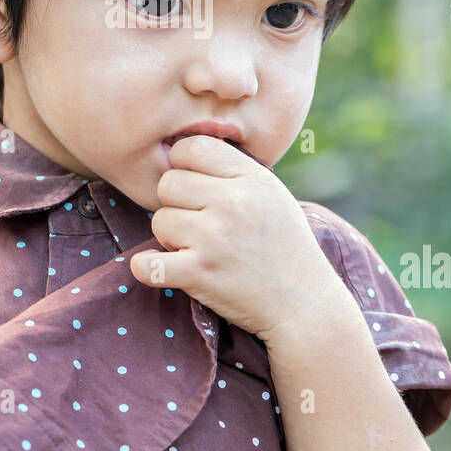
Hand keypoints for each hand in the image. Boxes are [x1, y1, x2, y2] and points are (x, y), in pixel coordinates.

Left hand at [128, 134, 323, 339]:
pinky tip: (160, 268)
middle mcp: (232, 202)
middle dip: (176, 204)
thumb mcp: (272, 193)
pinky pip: (147, 263)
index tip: (192, 185)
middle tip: (197, 223)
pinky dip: (146, 268)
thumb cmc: (284, 244)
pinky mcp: (198, 274)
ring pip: (159, 221)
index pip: (191, 148)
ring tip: (198, 248)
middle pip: (167, 184)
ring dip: (170, 237)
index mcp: (250, 178)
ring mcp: (213, 238)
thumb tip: (183, 148)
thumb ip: (233, 169)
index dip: (183, 164)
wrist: (303, 303)